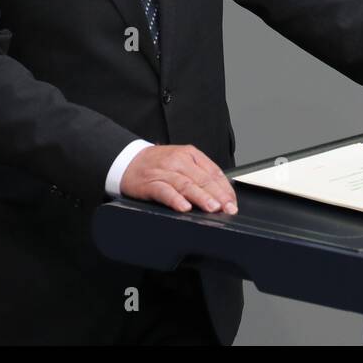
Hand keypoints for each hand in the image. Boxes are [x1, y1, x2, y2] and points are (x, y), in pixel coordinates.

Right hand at [120, 144, 237, 214]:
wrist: (129, 160)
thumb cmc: (158, 164)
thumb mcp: (182, 161)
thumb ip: (200, 174)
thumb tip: (221, 193)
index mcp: (190, 154)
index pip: (213, 172)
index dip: (225, 188)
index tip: (233, 202)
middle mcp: (178, 161)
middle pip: (202, 179)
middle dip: (218, 195)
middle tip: (228, 208)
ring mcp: (164, 171)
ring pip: (186, 184)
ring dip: (201, 197)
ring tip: (212, 208)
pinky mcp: (150, 182)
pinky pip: (164, 191)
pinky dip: (175, 199)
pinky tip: (184, 207)